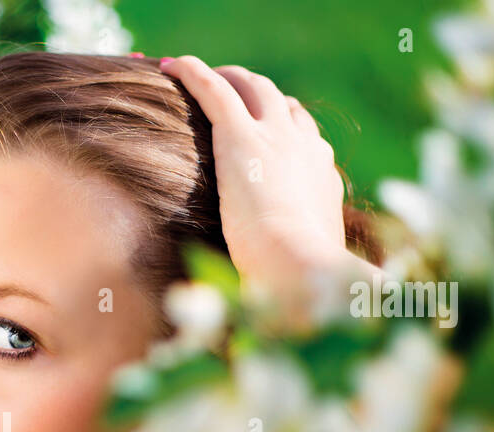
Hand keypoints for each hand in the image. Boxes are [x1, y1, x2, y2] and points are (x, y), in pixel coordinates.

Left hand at [157, 55, 359, 299]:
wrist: (299, 267)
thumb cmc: (300, 285)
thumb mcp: (303, 272)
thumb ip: (290, 269)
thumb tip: (272, 304)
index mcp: (322, 176)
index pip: (306, 138)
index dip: (285, 129)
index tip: (269, 132)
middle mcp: (304, 147)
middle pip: (282, 102)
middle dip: (257, 92)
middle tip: (231, 91)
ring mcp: (275, 136)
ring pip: (251, 86)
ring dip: (227, 77)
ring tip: (199, 76)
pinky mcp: (240, 136)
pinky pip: (214, 88)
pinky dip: (193, 73)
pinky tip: (171, 66)